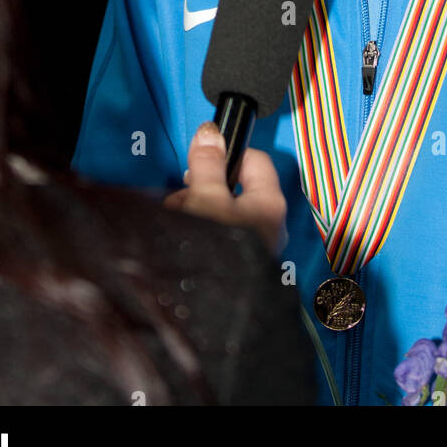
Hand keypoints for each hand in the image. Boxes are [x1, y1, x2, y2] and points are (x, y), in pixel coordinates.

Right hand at [163, 122, 287, 253]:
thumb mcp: (205, 197)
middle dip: (200, 188)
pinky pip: (217, 235)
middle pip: (233, 187)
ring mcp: (253, 245)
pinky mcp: (237, 263)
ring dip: (194, 211)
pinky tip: (181, 240)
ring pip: (221, 212)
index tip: (201, 159)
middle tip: (182, 196)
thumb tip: (210, 133)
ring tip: (177, 221)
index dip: (227, 153)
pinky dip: (198, 232)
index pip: (254, 159)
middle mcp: (267, 224)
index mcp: (269, 202)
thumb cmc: (217, 252)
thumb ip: (207, 164)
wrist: (211, 312)